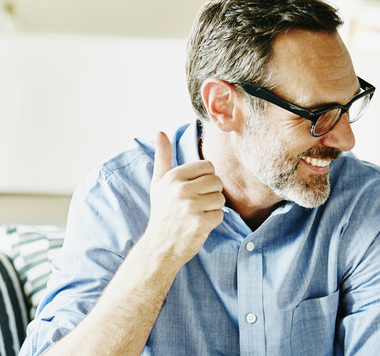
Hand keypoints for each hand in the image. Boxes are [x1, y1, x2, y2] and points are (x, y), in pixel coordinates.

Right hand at [144, 132, 224, 266]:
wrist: (159, 246)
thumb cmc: (162, 213)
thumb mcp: (159, 183)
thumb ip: (162, 157)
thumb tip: (160, 132)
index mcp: (174, 177)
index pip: (208, 166)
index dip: (204, 179)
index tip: (193, 191)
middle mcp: (181, 189)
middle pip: (217, 181)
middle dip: (210, 194)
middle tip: (195, 205)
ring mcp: (191, 206)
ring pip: (220, 198)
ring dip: (212, 208)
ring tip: (196, 215)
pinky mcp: (200, 222)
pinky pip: (220, 215)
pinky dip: (213, 222)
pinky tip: (199, 225)